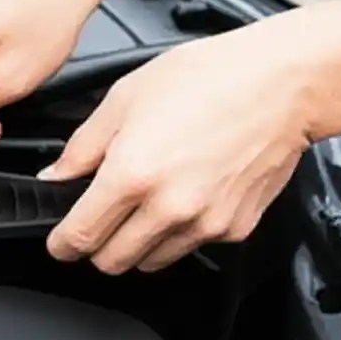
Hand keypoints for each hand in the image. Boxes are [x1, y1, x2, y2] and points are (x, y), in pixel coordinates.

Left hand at [42, 27, 312, 273]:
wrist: (283, 83)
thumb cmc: (210, 77)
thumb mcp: (126, 97)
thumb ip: (83, 146)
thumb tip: (57, 176)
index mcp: (132, 174)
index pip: (80, 237)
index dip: (62, 245)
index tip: (60, 243)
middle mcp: (168, 207)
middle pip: (112, 262)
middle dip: (97, 247)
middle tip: (101, 222)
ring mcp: (204, 223)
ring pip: (151, 261)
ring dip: (138, 244)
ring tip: (146, 204)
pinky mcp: (234, 228)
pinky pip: (193, 246)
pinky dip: (180, 233)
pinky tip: (186, 196)